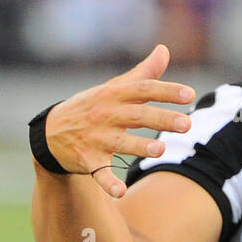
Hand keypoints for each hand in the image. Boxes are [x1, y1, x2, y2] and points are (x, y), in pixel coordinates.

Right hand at [41, 45, 195, 198]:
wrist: (51, 131)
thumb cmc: (93, 107)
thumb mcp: (114, 87)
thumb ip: (142, 73)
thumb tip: (164, 50)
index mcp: (114, 95)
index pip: (143, 89)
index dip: (166, 91)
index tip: (190, 94)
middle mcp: (105, 114)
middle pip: (136, 115)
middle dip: (161, 119)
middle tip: (186, 124)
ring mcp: (96, 137)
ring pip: (120, 142)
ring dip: (139, 146)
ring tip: (161, 150)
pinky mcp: (87, 159)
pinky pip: (99, 172)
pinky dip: (108, 183)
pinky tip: (121, 192)